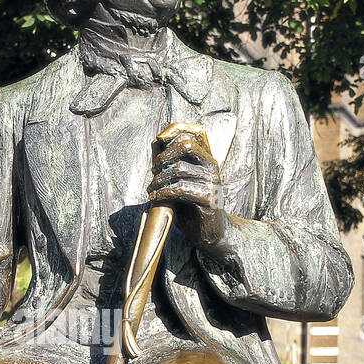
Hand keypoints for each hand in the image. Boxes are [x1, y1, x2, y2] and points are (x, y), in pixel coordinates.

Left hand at [146, 123, 227, 251]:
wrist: (210, 234)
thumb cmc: (191, 207)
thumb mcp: (178, 181)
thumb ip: (169, 162)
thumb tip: (156, 140)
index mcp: (206, 158)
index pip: (194, 131)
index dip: (175, 130)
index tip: (158, 139)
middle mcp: (212, 166)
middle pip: (186, 145)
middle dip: (163, 157)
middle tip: (154, 172)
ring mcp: (212, 182)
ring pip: (179, 169)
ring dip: (158, 180)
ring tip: (151, 190)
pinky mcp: (209, 199)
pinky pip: (180, 189)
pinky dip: (162, 192)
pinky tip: (155, 198)